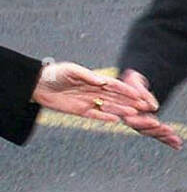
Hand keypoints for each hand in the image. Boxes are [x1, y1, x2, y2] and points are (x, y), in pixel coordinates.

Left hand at [32, 61, 160, 125]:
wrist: (36, 85)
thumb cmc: (53, 74)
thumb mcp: (70, 71)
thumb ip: (87, 75)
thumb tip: (102, 81)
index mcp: (94, 80)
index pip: (115, 86)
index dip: (127, 90)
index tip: (140, 94)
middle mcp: (94, 91)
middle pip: (116, 97)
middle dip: (131, 101)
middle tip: (145, 107)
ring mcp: (88, 101)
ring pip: (109, 107)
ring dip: (122, 110)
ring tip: (135, 114)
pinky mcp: (80, 111)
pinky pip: (96, 115)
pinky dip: (106, 118)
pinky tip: (117, 120)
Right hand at [114, 69, 183, 148]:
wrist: (135, 84)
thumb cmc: (132, 81)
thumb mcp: (134, 81)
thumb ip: (142, 93)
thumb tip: (154, 107)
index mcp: (125, 111)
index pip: (133, 120)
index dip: (144, 122)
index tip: (156, 121)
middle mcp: (132, 120)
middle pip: (143, 129)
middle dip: (156, 130)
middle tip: (168, 130)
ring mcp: (141, 124)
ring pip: (152, 133)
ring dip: (164, 137)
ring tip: (176, 140)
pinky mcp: (150, 125)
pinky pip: (159, 134)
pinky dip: (169, 140)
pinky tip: (178, 145)